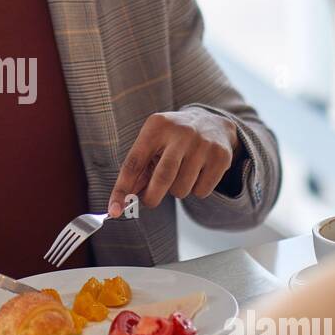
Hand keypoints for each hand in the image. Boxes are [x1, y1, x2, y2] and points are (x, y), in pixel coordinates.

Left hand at [108, 108, 238, 216]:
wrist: (213, 124)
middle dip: (152, 197)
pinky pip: (201, 191)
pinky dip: (196, 191)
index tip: (114, 210)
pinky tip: (198, 174)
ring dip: (176, 191)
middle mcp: (180, 132)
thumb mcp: (152, 145)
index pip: (134, 163)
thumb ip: (137, 172)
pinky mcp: (220, 156)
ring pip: (181, 188)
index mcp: (156, 126)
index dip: (122, 189)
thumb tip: (120, 204)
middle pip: (162, 178)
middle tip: (150, 201)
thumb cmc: (173, 140)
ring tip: (180, 176)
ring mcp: (203, 143)